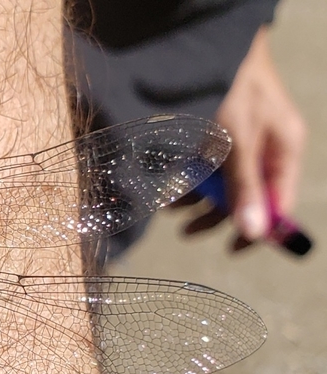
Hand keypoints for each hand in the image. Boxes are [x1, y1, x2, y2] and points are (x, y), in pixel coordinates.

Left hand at [186, 26, 305, 247]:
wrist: (208, 45)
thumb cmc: (231, 86)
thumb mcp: (236, 143)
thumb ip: (244, 188)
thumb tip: (253, 232)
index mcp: (284, 151)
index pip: (280, 203)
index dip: (258, 228)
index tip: (230, 249)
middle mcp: (265, 149)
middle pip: (246, 197)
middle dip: (213, 214)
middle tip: (182, 230)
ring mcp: (242, 142)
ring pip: (221, 183)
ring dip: (195, 197)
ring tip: (169, 203)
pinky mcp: (218, 135)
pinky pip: (206, 166)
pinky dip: (189, 176)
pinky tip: (168, 182)